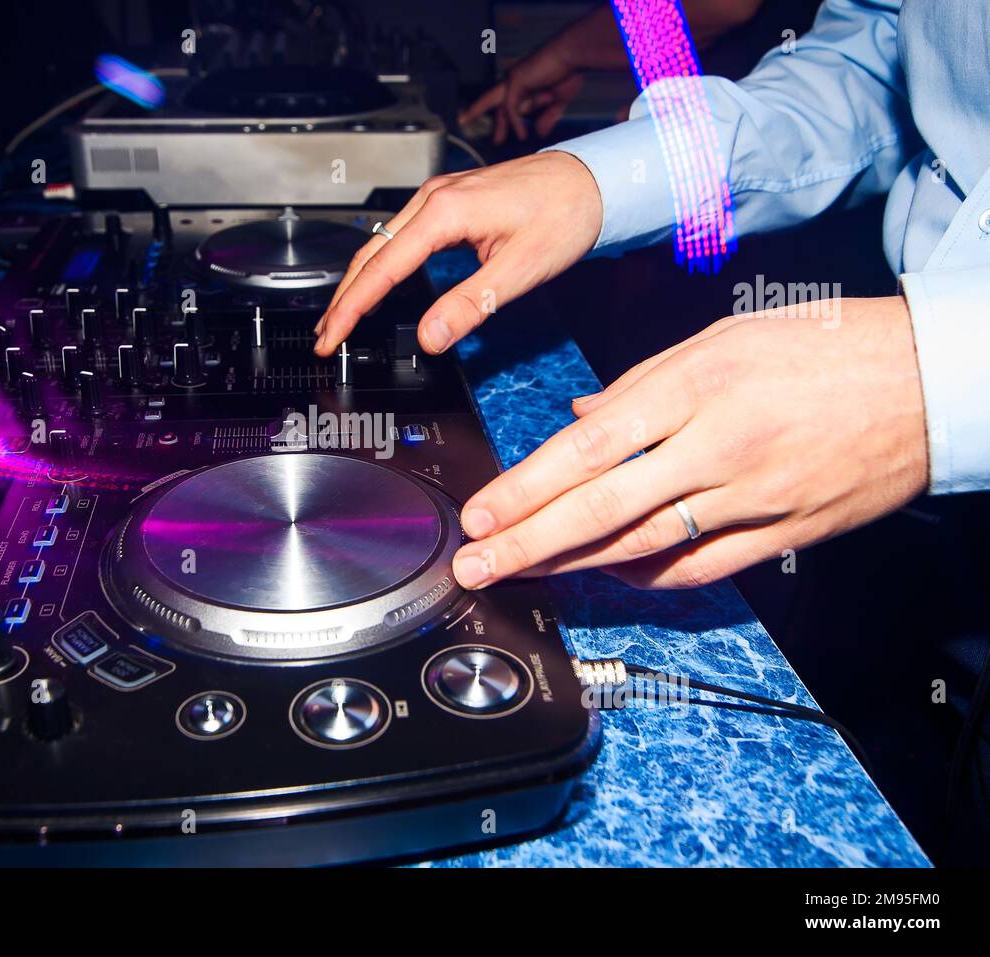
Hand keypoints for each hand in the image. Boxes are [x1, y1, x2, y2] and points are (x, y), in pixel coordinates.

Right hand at [314, 151, 601, 356]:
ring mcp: (439, 196)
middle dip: (344, 298)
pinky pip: (400, 234)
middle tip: (327, 336)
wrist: (594, 179)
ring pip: (381, 243)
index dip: (351, 308)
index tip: (333, 337)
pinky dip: (381, 263)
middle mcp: (434, 198)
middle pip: (370, 254)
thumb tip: (431, 336)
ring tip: (342, 316)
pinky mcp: (448, 201)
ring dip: (358, 281)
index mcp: (444, 212)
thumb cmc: (565, 213)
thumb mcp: (520, 268)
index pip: (381, 269)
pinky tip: (378, 283)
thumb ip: (471, 304)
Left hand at [451, 297, 929, 589]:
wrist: (930, 380)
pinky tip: (609, 577)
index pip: (587, 448)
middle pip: (602, 506)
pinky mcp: (783, 533)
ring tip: (524, 573)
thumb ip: (641, 382)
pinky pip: (702, 567)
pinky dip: (649, 576)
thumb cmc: (826, 345)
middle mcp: (717, 445)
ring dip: (574, 565)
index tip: (482, 513)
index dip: (526, 488)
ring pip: (644, 544)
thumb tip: (579, 417)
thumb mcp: (723, 336)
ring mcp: (752, 497)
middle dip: (528, 541)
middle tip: (477, 562)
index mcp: (695, 386)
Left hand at [460, 35, 584, 144]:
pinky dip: (515, 123)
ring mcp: (513, 80)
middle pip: (492, 100)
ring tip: (476, 130)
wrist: (572, 55)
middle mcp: (516, 81)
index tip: (504, 135)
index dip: (504, 121)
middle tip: (465, 123)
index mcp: (525, 84)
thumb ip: (548, 117)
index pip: (509, 105)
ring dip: (485, 117)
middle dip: (478, 111)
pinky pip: (511, 108)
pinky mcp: (516, 81)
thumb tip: (539, 133)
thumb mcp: (558, 101)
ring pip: (493, 102)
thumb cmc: (567, 72)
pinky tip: (522, 136)